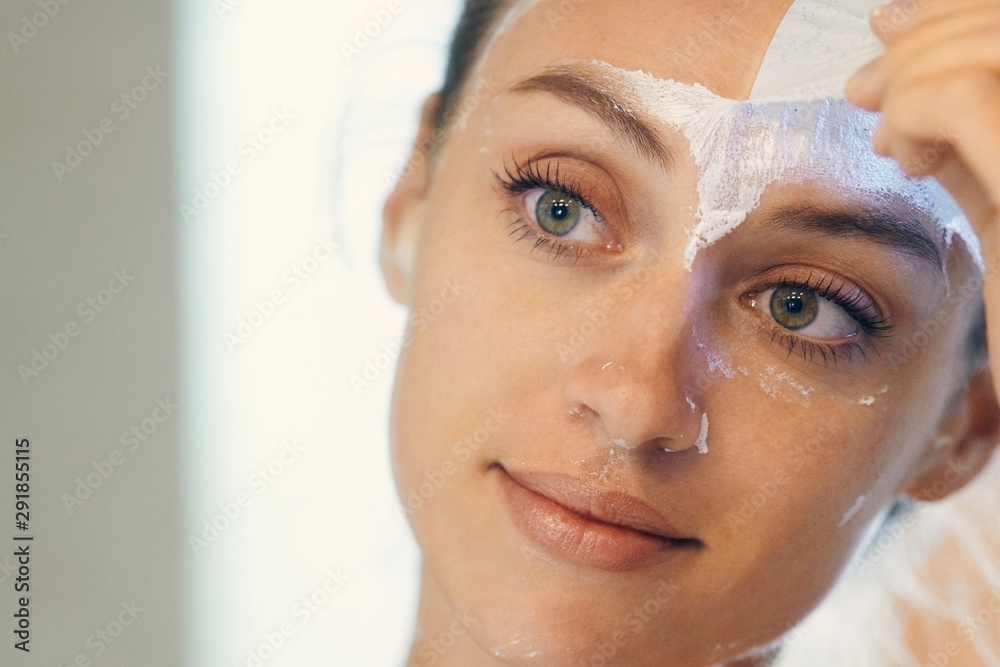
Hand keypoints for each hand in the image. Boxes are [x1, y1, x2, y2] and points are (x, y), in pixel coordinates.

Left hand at [846, 0, 999, 258]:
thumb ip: (970, 149)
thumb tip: (908, 95)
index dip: (956, 15)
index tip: (886, 30)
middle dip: (925, 39)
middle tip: (862, 84)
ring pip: (990, 51)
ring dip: (912, 75)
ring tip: (879, 130)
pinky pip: (967, 99)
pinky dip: (915, 110)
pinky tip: (901, 157)